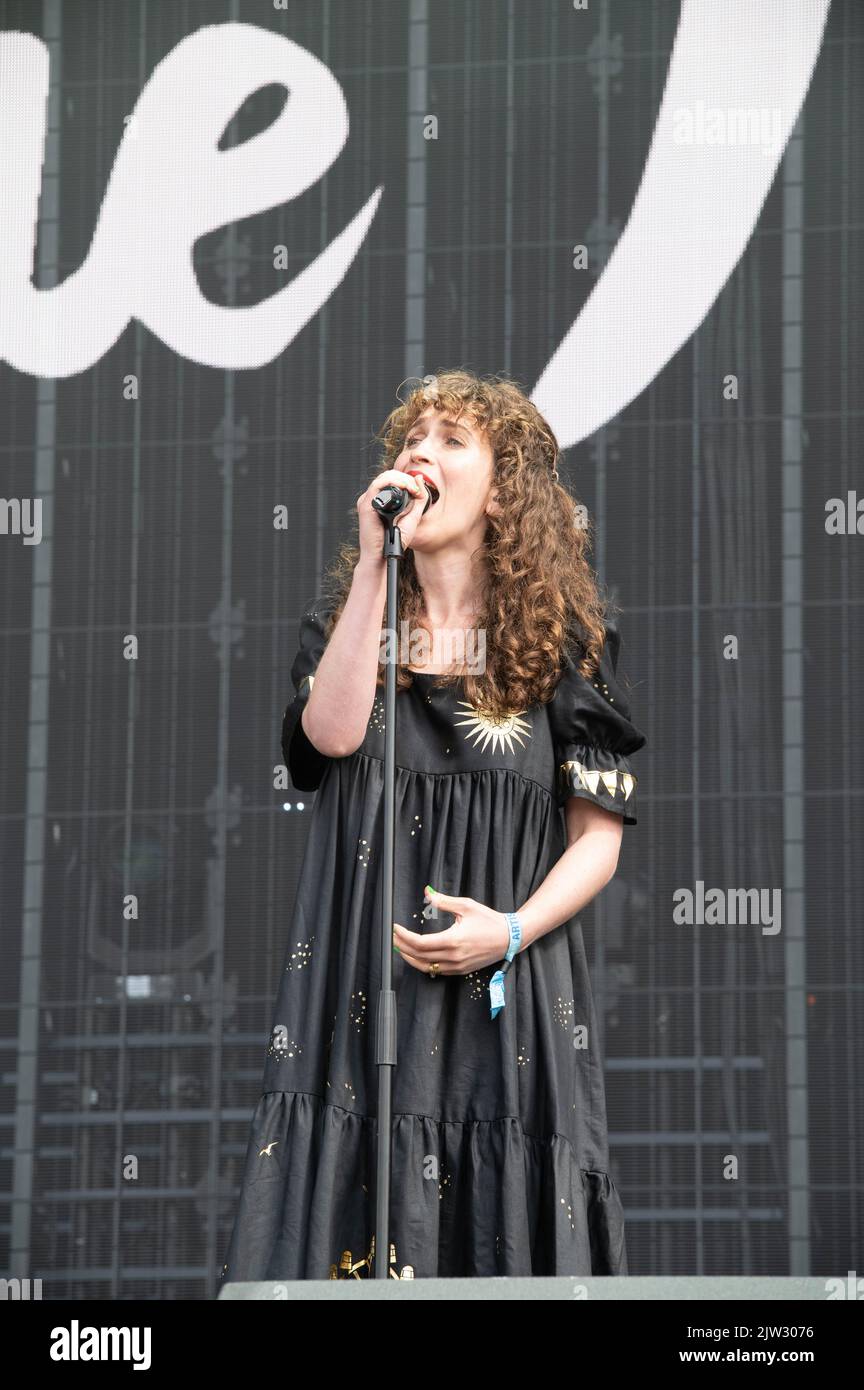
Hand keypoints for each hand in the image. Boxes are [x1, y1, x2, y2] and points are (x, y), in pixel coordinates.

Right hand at [356, 468, 429, 561]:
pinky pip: (377, 485)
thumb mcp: (413, 516)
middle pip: (389, 475)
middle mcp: (374, 499)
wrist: (382, 556)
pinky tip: (404, 487)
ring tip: (413, 488)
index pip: (394, 479)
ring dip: (401, 479)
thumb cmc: (394, 540)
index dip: (408, 480)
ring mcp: (368, 500)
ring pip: (384, 477)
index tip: (419, 491)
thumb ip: (419, 499)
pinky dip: (392, 482)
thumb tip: (419, 477)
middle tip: (417, 489)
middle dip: (406, 478)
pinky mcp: (366, 505)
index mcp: (382, 500)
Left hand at [393, 888, 512, 975]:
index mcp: (453, 941)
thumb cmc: (489, 920)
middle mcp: (454, 957)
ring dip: (411, 958)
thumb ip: (444, 901)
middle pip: (419, 956)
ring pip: (426, 967)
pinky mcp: (461, 970)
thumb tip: (427, 892)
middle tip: (393, 937)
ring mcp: (457, 966)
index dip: (404, 937)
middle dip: (403, 947)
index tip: (395, 928)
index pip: (420, 943)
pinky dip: (424, 964)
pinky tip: (418, 956)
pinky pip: (437, 971)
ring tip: (401, 947)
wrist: (509, 938)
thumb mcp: (466, 906)